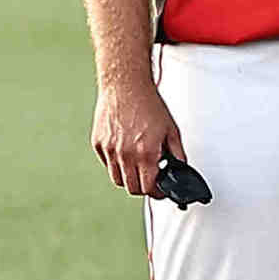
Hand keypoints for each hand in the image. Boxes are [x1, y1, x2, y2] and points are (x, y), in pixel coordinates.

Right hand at [90, 72, 180, 196]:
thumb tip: (180, 169)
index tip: (160, 190)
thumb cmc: (149, 105)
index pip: (148, 188)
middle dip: (143, 188)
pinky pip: (107, 164)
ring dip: (129, 178)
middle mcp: (125, 154)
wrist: (126, 87)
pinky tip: (127, 154)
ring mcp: (109, 150)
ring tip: (139, 167)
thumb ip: (177, 154)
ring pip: (117, 179)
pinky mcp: (98, 143)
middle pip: (131, 188)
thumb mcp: (172, 131)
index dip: (156, 192)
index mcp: (145, 153)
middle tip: (151, 181)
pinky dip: (117, 164)